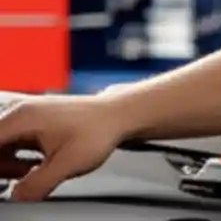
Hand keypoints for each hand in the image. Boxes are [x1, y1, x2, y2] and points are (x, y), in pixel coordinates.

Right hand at [0, 94, 130, 201]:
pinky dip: (16, 158)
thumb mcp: (67, 164)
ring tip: (27, 176)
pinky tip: (31, 170)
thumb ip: (37, 183)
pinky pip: (13, 142)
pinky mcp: (35, 123)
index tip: (4, 179)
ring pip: (2, 144)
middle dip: (1, 167)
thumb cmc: (98, 131)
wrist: (120, 115)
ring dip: (6, 165)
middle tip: (17, 180)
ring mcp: (27, 116)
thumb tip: (16, 196)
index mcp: (20, 118)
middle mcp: (19, 113)